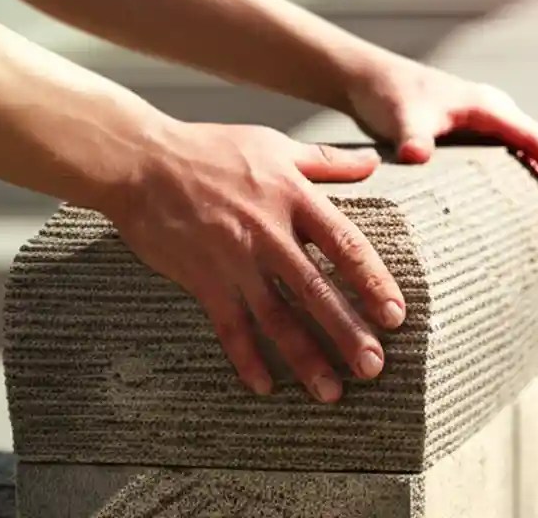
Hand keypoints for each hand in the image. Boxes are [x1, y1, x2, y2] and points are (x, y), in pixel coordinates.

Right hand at [103, 121, 404, 401]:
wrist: (141, 161)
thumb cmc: (212, 149)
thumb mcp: (276, 145)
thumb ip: (327, 160)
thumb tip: (374, 164)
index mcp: (294, 197)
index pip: (345, 245)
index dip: (373, 281)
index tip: (396, 315)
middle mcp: (269, 232)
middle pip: (316, 289)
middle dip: (346, 331)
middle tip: (373, 367)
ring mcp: (234, 259)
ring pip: (276, 316)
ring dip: (304, 357)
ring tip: (331, 392)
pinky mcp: (202, 278)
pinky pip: (229, 326)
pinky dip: (246, 357)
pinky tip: (265, 386)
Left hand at [345, 57, 537, 251]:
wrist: (367, 81)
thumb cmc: (388, 94)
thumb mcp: (401, 116)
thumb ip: (413, 137)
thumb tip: (417, 157)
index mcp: (489, 107)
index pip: (537, 140)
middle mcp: (495, 117)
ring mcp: (486, 130)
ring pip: (528, 165)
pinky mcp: (471, 144)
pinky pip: (508, 171)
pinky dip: (522, 196)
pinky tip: (521, 226)